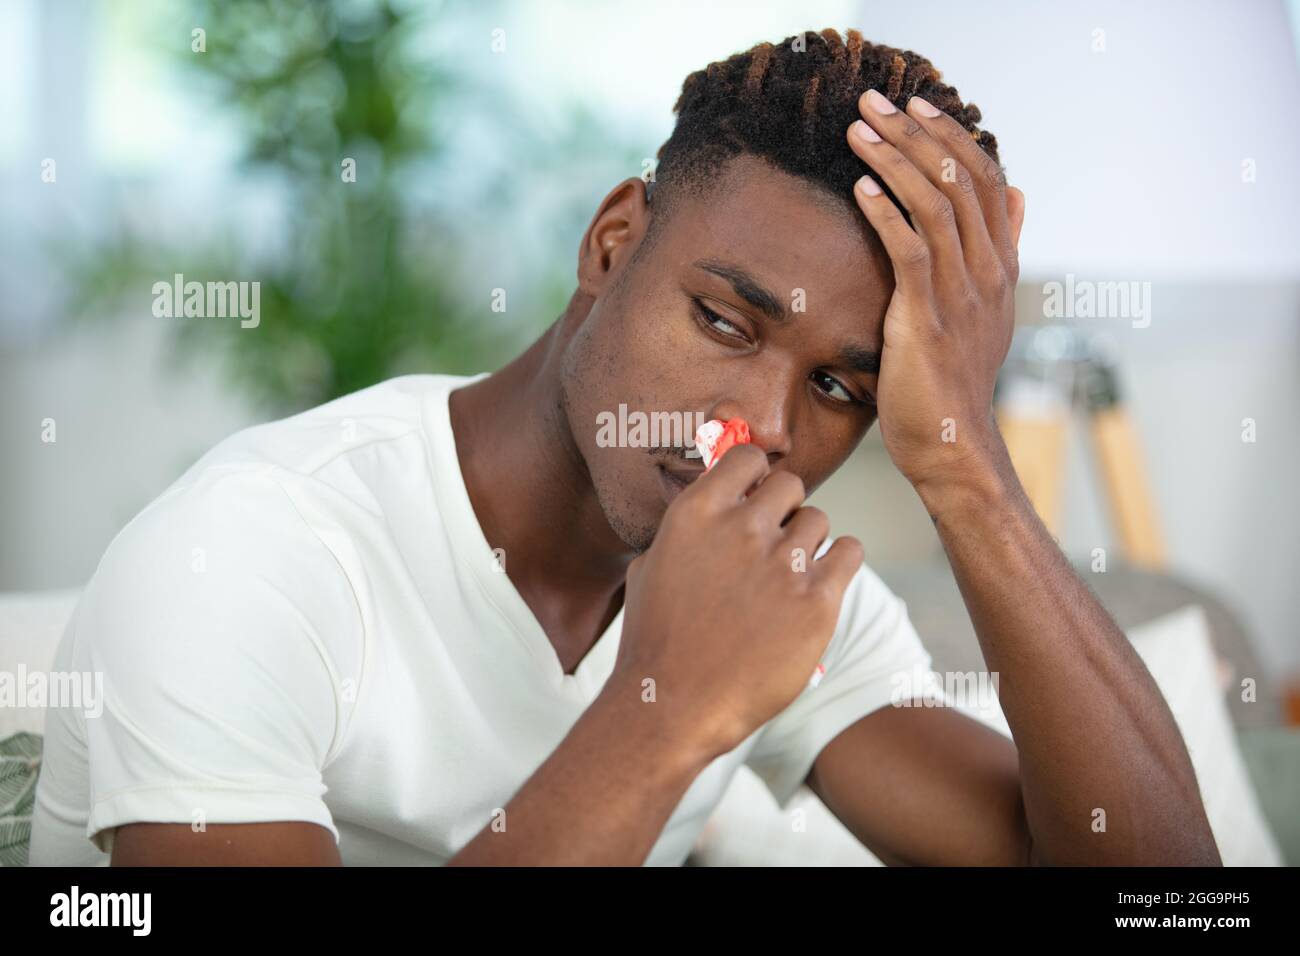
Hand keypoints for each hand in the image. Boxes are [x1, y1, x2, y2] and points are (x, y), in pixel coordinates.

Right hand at [610, 444, 863, 756]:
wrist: (673, 707)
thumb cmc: (655, 641)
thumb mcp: (650, 566)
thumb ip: (687, 527)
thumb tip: (716, 500)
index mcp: (695, 513)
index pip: (748, 457)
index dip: (755, 477)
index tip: (755, 498)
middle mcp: (740, 529)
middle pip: (790, 486)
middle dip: (784, 511)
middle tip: (772, 545)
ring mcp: (781, 564)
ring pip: (819, 521)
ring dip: (807, 544)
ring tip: (786, 580)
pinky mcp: (816, 601)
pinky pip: (850, 552)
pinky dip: (839, 563)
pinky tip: (820, 585)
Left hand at [846, 89, 1025, 494]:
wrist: (953, 446)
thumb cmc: (952, 383)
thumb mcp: (984, 310)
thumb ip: (998, 251)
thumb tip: (1018, 196)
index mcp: (1001, 266)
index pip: (986, 181)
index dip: (953, 138)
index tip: (917, 108)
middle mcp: (989, 272)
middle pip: (961, 180)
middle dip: (916, 134)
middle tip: (876, 102)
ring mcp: (962, 294)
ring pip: (936, 205)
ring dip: (893, 161)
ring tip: (858, 132)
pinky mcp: (928, 318)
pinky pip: (912, 250)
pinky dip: (886, 214)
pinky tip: (861, 189)